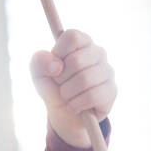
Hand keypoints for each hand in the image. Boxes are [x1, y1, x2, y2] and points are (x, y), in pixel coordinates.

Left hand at [30, 30, 115, 147]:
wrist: (64, 113)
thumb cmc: (53, 87)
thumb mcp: (39, 73)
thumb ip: (39, 62)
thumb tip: (57, 65)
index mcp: (81, 42)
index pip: (72, 37)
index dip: (58, 53)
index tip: (55, 66)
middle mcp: (98, 52)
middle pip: (76, 60)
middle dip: (60, 78)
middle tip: (61, 84)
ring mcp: (108, 71)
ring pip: (84, 80)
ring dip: (67, 94)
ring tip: (67, 96)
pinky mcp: (111, 90)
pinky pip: (92, 96)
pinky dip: (76, 105)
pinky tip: (75, 106)